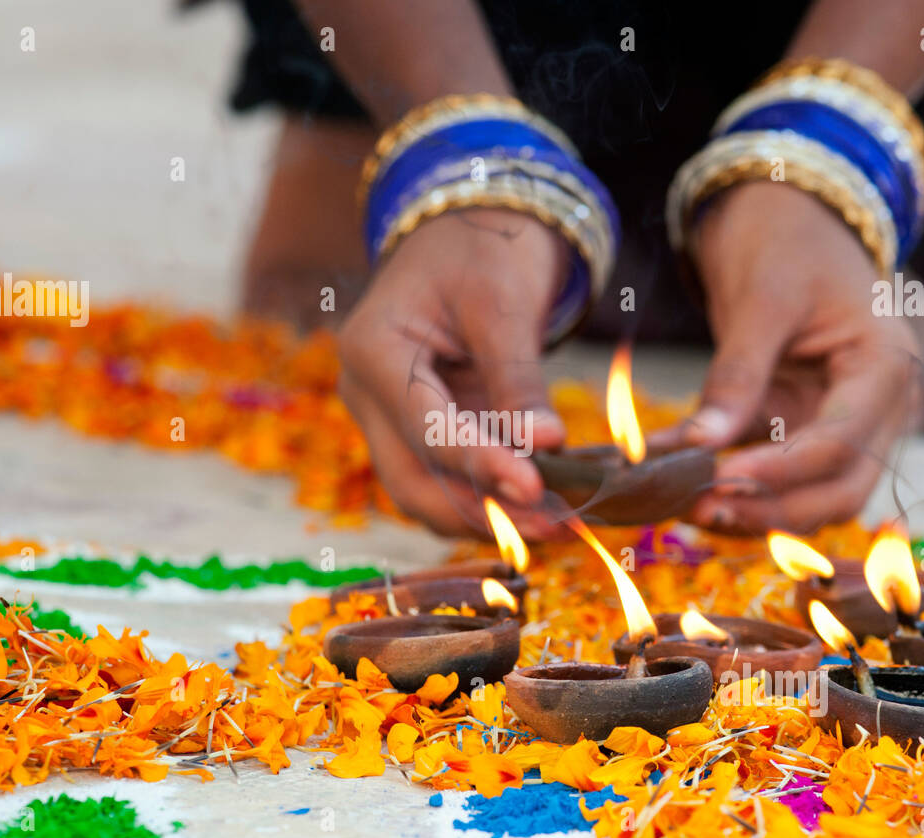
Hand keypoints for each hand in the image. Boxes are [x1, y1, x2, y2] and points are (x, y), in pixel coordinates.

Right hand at [338, 207, 568, 537]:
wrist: (472, 227)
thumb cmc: (484, 246)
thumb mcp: (504, 303)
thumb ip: (518, 379)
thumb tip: (544, 446)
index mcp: (373, 350)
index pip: (425, 428)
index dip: (481, 465)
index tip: (536, 488)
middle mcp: (368, 394)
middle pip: (412, 479)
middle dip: (480, 511)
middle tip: (551, 526)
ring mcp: (390, 417)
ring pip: (426, 491)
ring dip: (487, 516)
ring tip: (555, 525)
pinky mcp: (421, 429)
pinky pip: (448, 478)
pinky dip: (489, 497)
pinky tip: (541, 508)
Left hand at [657, 181, 921, 534]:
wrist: (787, 217)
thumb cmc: (786, 241)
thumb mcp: (762, 298)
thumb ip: (737, 373)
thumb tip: (700, 444)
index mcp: (885, 365)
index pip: (843, 444)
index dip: (784, 472)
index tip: (723, 480)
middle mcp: (878, 408)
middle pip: (840, 491)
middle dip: (774, 510)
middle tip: (700, 510)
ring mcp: (844, 425)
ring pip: (814, 499)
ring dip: (756, 513)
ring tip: (687, 509)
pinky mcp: (803, 430)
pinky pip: (776, 477)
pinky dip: (736, 490)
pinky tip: (682, 490)